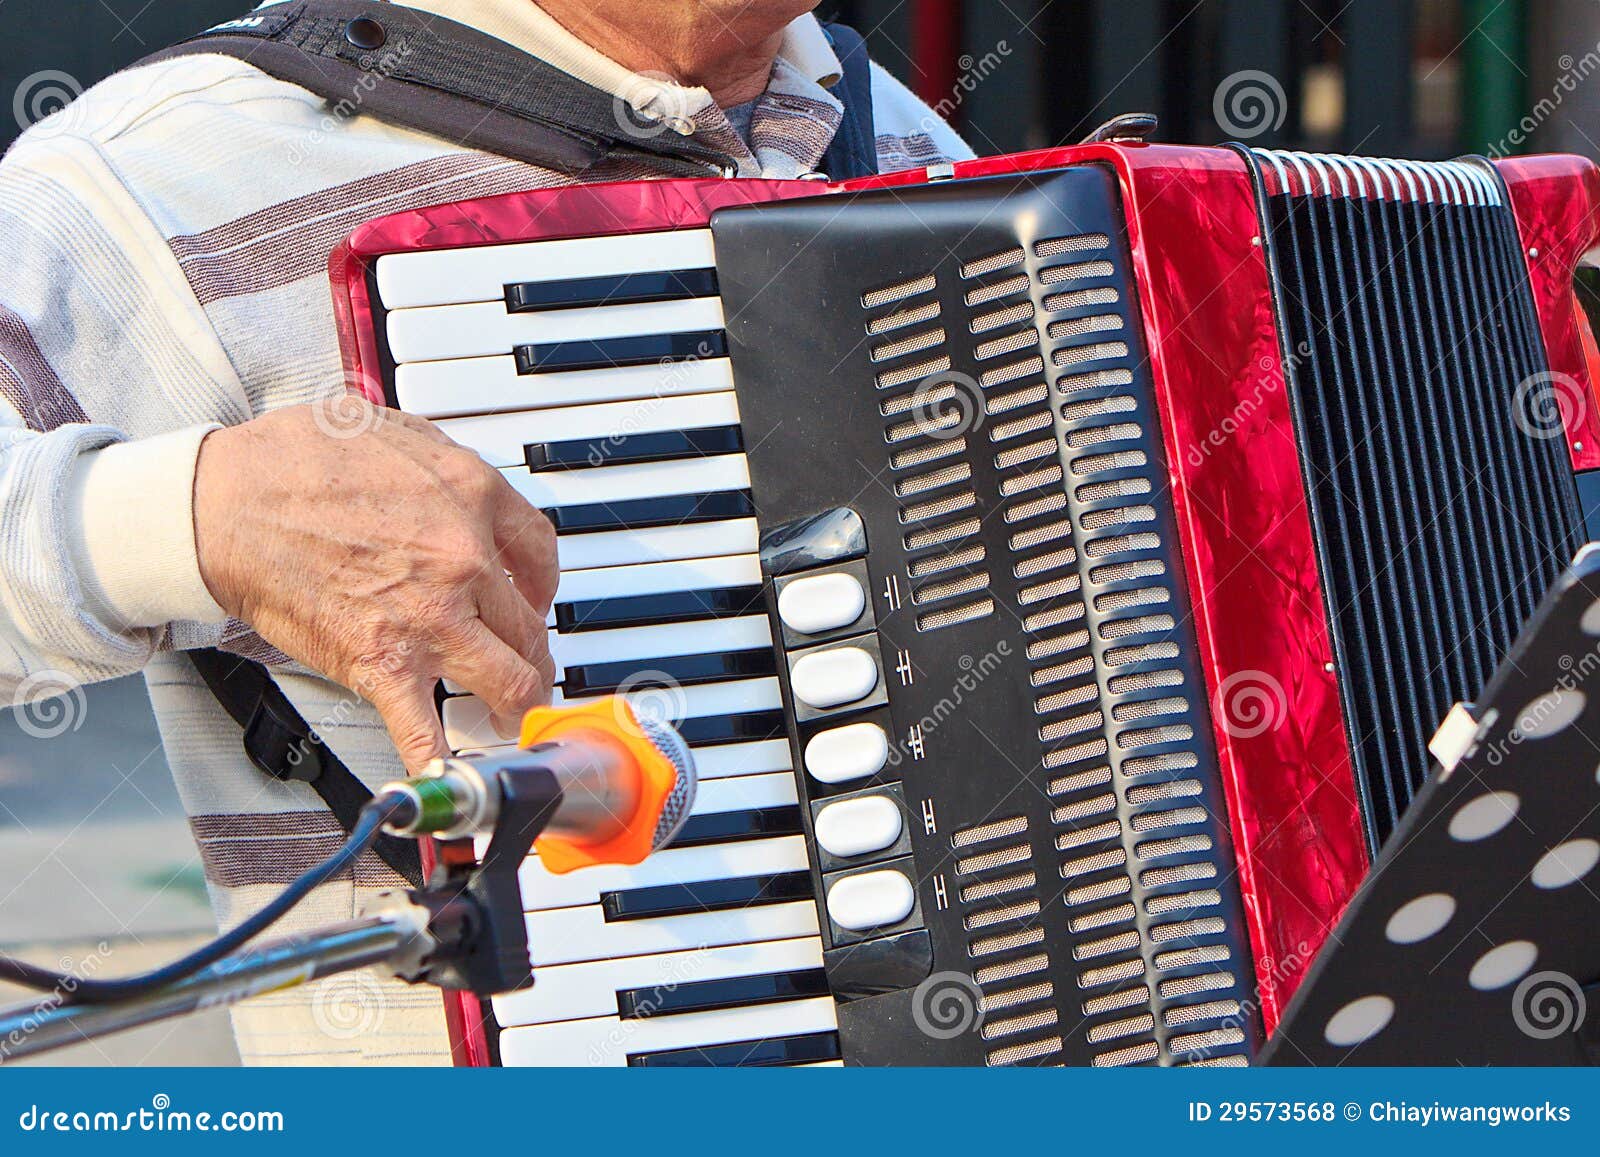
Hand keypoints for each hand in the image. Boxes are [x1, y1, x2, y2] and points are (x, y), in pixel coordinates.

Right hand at [194, 399, 557, 769]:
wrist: (226, 503)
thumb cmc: (294, 460)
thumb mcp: (395, 428)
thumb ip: (444, 458)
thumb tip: (463, 482)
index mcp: (474, 496)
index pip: (540, 554)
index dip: (541, 586)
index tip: (532, 599)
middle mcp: (467, 560)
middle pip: (529, 625)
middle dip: (533, 653)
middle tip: (528, 666)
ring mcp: (432, 618)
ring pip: (508, 679)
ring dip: (516, 705)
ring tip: (509, 716)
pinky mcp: (384, 663)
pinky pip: (424, 729)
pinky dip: (442, 762)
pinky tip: (452, 779)